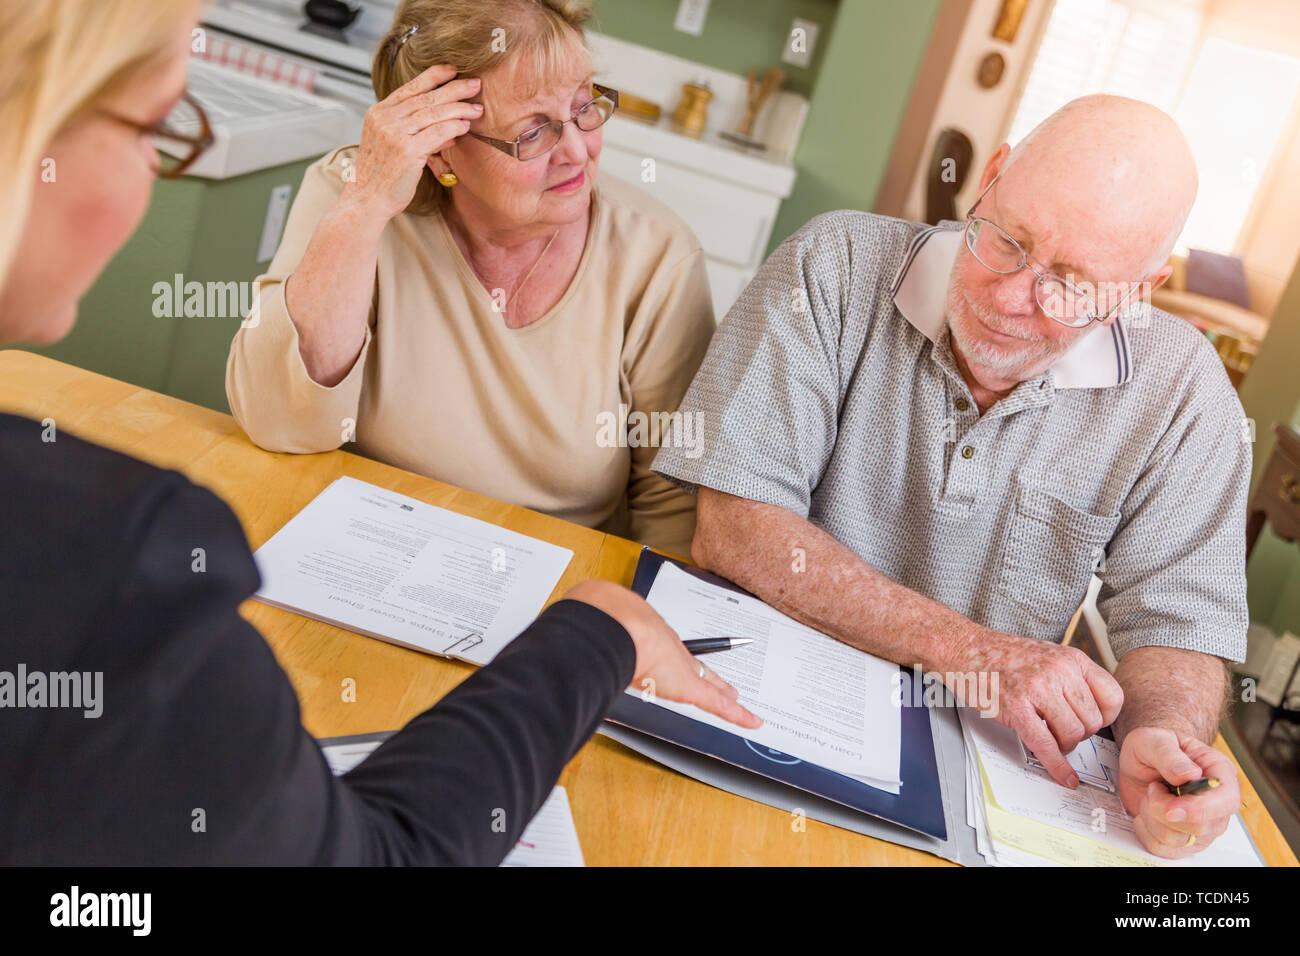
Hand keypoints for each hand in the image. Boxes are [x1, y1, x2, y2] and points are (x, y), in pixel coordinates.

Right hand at [343, 63, 481, 219]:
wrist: (367, 199)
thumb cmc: (380, 176)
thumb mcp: (391, 145)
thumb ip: (415, 132)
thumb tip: (448, 130)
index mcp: (379, 113)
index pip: (410, 87)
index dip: (434, 76)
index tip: (453, 70)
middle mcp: (385, 119)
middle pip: (426, 98)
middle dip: (454, 89)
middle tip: (475, 84)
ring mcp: (395, 134)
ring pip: (433, 113)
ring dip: (459, 109)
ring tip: (477, 108)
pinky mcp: (406, 150)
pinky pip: (437, 133)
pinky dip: (453, 127)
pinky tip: (465, 126)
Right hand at [563, 580, 761, 728]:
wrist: (607, 621)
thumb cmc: (598, 616)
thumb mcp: (591, 621)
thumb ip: (583, 631)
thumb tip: (561, 634)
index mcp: (646, 633)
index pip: (668, 650)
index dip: (677, 658)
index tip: (680, 660)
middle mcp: (666, 648)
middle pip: (693, 667)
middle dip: (708, 677)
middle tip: (723, 683)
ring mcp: (679, 667)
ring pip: (708, 685)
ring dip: (722, 694)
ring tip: (737, 702)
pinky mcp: (688, 686)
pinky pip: (718, 704)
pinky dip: (737, 714)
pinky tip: (753, 721)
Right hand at [960, 629, 1123, 786]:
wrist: (966, 648)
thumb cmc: (1004, 655)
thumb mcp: (1050, 655)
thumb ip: (1073, 678)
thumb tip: (1093, 710)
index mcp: (1071, 658)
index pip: (1113, 697)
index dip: (1106, 717)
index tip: (1095, 723)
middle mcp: (1059, 671)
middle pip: (1092, 721)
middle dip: (1080, 733)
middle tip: (1064, 731)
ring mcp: (1037, 689)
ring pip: (1073, 734)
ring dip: (1064, 745)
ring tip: (1051, 738)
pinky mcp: (1016, 708)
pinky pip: (1045, 745)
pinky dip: (1057, 766)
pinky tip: (1063, 775)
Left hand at [1118, 727, 1238, 857]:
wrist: (1141, 760)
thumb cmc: (1154, 747)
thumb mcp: (1154, 739)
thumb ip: (1169, 755)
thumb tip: (1188, 774)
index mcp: (1219, 773)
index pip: (1225, 801)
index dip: (1199, 809)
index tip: (1171, 808)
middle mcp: (1216, 803)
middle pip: (1200, 827)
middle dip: (1164, 810)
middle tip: (1153, 788)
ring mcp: (1203, 824)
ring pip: (1179, 840)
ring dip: (1153, 818)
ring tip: (1152, 797)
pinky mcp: (1184, 838)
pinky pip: (1164, 849)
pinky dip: (1147, 832)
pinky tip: (1146, 813)